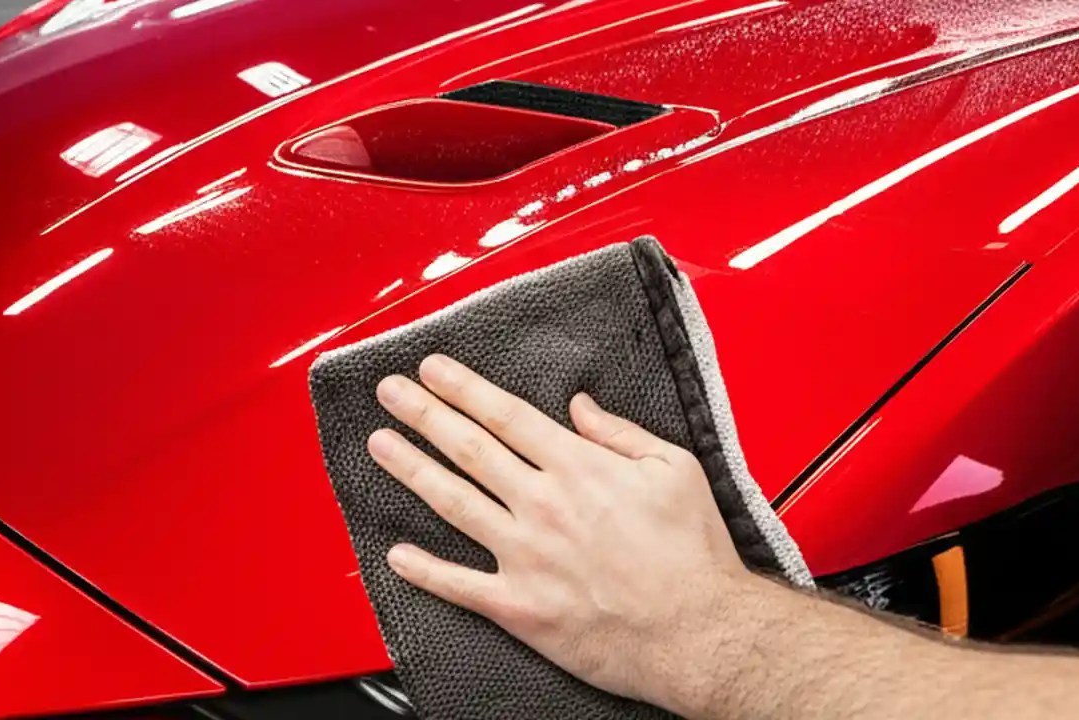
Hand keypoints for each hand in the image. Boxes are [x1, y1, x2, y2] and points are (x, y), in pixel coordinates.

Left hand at [366, 354, 757, 707]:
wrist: (698, 631)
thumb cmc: (694, 555)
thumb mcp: (675, 470)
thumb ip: (620, 435)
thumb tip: (581, 407)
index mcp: (579, 469)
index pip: (507, 416)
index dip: (464, 389)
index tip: (433, 369)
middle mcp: (544, 505)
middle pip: (469, 448)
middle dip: (424, 414)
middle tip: (391, 392)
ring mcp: (525, 556)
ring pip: (453, 503)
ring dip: (411, 469)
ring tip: (380, 445)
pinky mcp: (520, 607)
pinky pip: (459, 585)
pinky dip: (424, 570)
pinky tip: (396, 554)